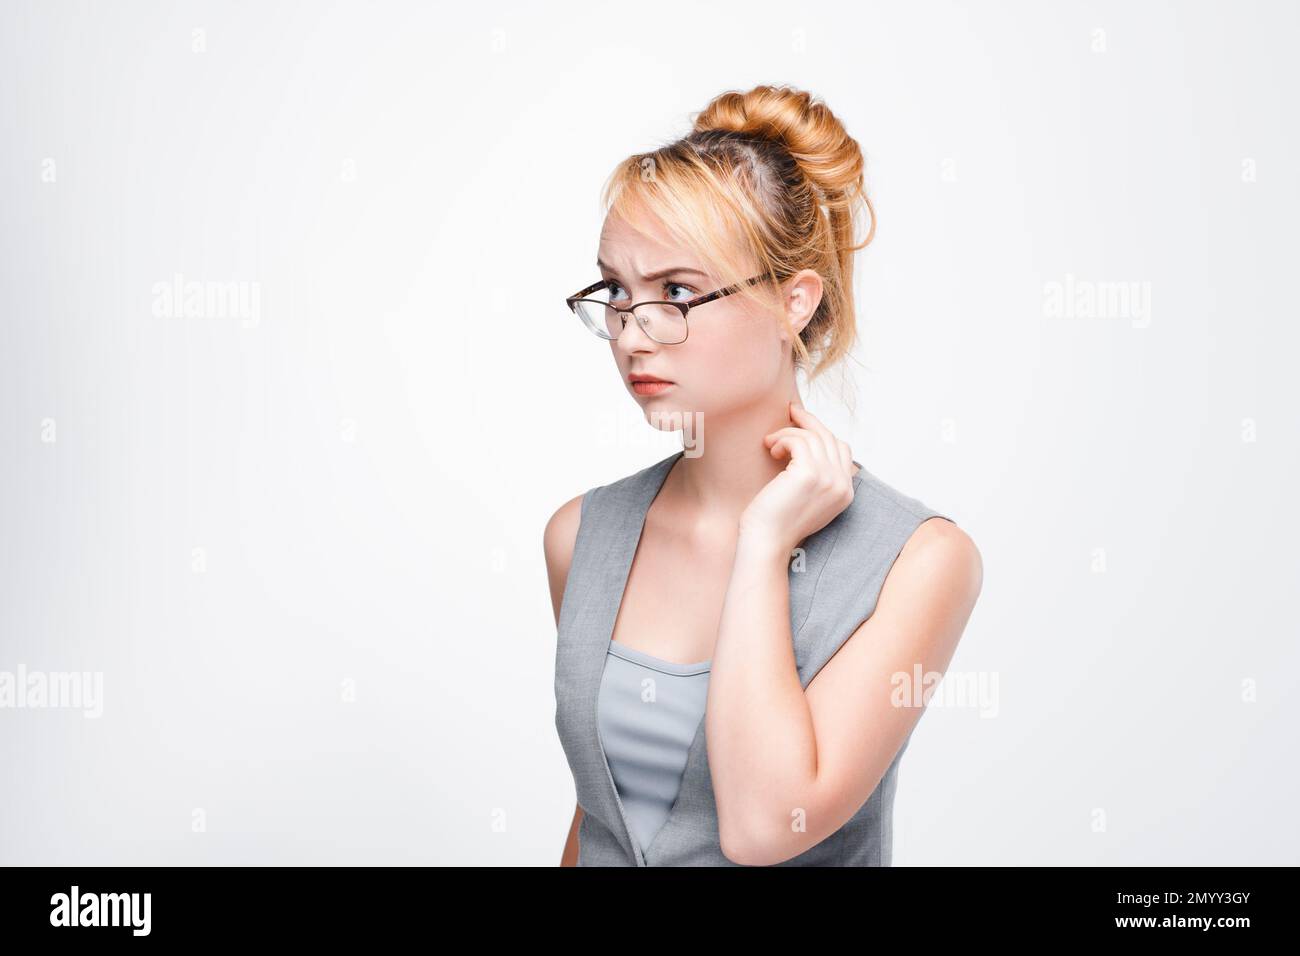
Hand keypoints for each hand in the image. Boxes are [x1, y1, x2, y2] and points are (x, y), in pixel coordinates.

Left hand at [739, 402, 857, 553]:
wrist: (766, 541)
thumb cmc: (777, 521)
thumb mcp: (807, 498)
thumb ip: (818, 477)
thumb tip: (808, 446)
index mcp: (845, 492)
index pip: (842, 448)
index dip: (822, 433)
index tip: (803, 424)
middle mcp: (842, 484)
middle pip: (830, 437)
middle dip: (808, 421)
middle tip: (790, 411)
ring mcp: (828, 478)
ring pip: (812, 436)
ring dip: (788, 433)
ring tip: (771, 443)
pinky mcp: (809, 473)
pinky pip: (798, 440)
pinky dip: (782, 439)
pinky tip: (771, 449)